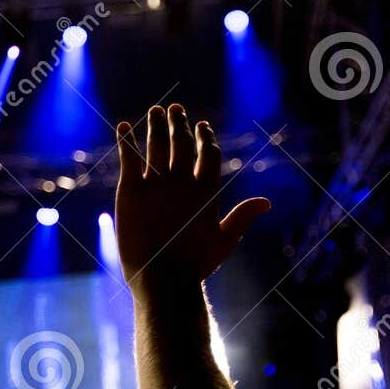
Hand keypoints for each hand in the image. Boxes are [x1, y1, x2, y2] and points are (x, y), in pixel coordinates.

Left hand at [114, 105, 270, 297]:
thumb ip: (243, 217)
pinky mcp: (131, 190)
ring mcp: (156, 184)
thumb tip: (267, 202)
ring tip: (155, 111)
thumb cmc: (194, 266)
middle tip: (175, 109)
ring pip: (156, 144)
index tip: (201, 125)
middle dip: (179, 123)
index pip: (209, 153)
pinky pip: (128, 157)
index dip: (205, 136)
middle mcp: (183, 181)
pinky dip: (126, 139)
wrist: (162, 279)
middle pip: (182, 142)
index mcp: (206, 191)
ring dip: (155, 124)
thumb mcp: (225, 241)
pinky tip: (122, 126)